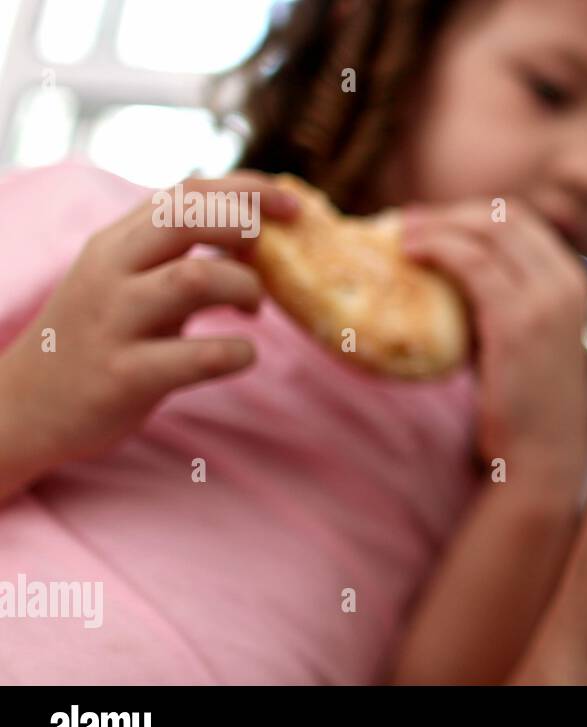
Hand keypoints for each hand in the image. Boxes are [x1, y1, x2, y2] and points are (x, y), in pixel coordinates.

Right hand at [0, 172, 297, 486]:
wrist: (22, 410)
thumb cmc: (97, 341)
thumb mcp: (125, 282)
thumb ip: (173, 253)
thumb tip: (249, 228)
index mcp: (117, 243)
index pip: (187, 192)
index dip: (248, 190)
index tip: (293, 203)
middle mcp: (111, 272)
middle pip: (189, 218)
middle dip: (244, 226)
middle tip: (268, 260)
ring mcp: (114, 322)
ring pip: (196, 278)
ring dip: (245, 288)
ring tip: (252, 309)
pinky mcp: (123, 377)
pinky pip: (199, 356)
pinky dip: (237, 352)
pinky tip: (242, 355)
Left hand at [403, 201, 586, 504]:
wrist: (540, 457)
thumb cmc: (521, 403)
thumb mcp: (518, 337)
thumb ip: (497, 301)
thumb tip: (444, 275)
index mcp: (572, 279)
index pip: (518, 221)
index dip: (469, 215)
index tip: (429, 225)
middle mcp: (567, 280)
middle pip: (503, 217)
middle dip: (451, 214)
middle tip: (406, 223)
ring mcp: (547, 298)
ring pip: (487, 230)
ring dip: (438, 224)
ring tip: (400, 234)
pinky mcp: (518, 320)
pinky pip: (472, 261)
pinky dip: (438, 246)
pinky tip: (410, 253)